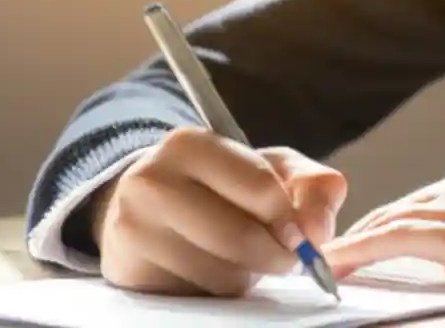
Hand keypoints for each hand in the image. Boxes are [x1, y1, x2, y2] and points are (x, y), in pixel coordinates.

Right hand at [89, 127, 346, 296]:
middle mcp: (151, 181)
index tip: (302, 235)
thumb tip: (317, 231)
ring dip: (245, 277)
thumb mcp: (272, 170)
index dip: (292, 220)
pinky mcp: (127, 272)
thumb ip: (312, 187)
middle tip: (286, 259)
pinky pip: (195, 298)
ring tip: (238, 259)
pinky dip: (216, 293)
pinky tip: (211, 272)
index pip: (261, 187)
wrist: (146, 207)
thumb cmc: (222, 186)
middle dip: (277, 256)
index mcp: (189, 145)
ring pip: (219, 275)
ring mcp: (132, 229)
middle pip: (240, 238)